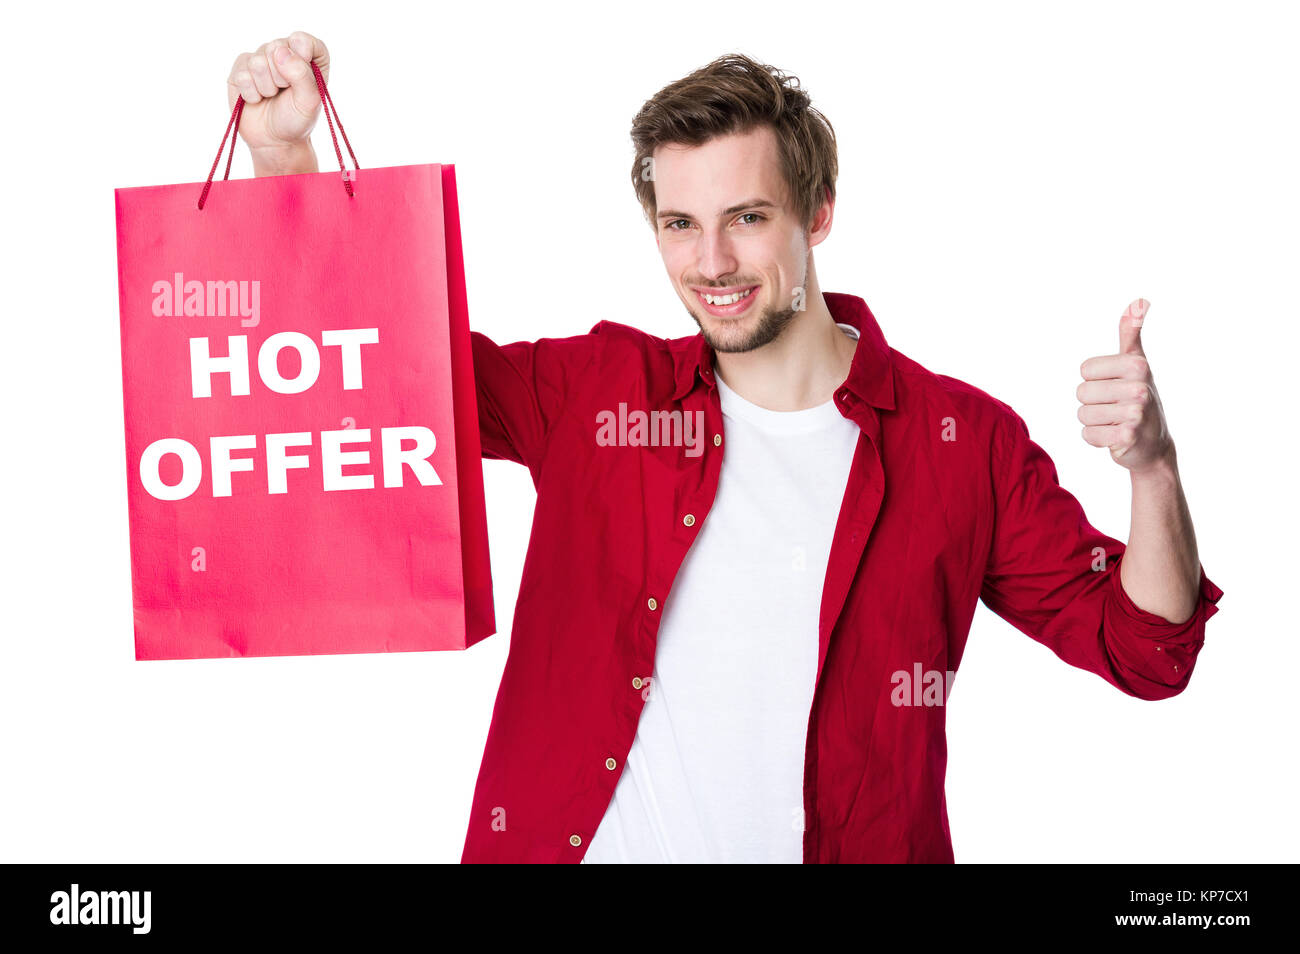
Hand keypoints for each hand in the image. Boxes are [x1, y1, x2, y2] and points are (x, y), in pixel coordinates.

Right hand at [226, 31, 327, 171]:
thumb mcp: (309, 101)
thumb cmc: (296, 119)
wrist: (274, 140)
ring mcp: (260, 59)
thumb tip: (281, 52)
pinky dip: (251, 93)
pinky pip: (242, 75)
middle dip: (282, 77)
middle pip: (277, 48)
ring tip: (271, 96)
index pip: (305, 40)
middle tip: (285, 92)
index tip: (304, 65)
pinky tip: (257, 99)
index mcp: (308, 57)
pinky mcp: (241, 69)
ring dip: (266, 87)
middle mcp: (283, 53)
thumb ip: (302, 75)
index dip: (302, 50)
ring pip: (258, 62)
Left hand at [1077, 298, 1175, 474]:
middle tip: (1115, 407)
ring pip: (1083, 415)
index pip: (1085, 370)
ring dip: (1095, 422)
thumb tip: (1139, 301)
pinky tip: (1115, 436)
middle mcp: (1139, 387)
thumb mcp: (1137, 363)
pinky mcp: (1127, 437)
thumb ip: (1131, 333)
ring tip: (1115, 421)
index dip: (1095, 381)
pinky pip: (1087, 434)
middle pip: (1082, 393)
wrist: (1155, 444)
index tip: (1115, 387)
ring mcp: (1135, 413)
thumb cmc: (1139, 398)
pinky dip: (1097, 438)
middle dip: (1093, 404)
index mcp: (1137, 365)